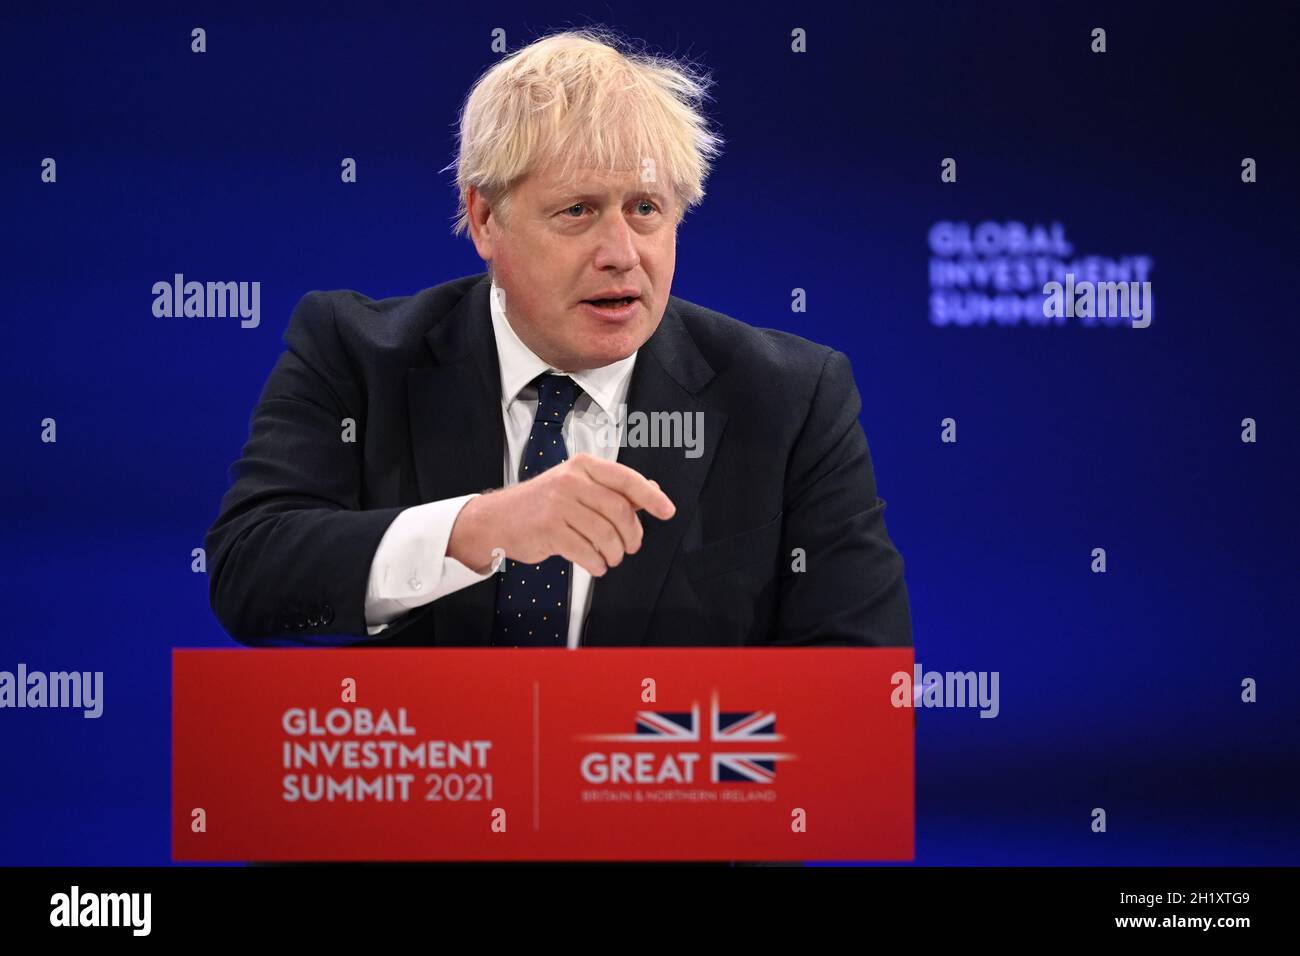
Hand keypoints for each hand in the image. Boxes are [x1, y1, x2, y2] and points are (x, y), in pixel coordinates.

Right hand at [447, 453, 675, 576]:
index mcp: (582, 466)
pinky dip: (596, 564)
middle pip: (619, 510)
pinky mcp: (548, 529)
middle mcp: (570, 481)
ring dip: (614, 553)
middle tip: (631, 547)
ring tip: (610, 558)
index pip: (626, 479)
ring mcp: (558, 505)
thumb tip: (651, 490)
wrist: (497, 519)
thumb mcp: (576, 486)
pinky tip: (595, 565)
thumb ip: (612, 489)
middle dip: (632, 534)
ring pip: (605, 534)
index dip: (651, 496)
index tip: (667, 511)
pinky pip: (586, 552)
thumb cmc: (541, 503)